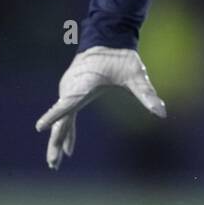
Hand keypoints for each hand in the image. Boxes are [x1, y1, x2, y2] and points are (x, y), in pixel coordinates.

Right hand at [35, 46, 165, 169]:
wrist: (106, 40)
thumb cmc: (121, 57)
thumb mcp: (136, 76)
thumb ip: (147, 94)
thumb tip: (163, 113)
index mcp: (83, 86)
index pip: (67, 104)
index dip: (54, 115)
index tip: (40, 127)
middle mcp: (71, 89)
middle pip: (60, 120)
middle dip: (56, 142)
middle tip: (53, 164)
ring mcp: (68, 92)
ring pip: (60, 120)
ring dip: (58, 140)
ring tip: (55, 162)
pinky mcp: (71, 93)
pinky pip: (66, 115)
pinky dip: (66, 131)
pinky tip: (68, 148)